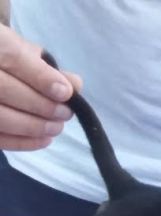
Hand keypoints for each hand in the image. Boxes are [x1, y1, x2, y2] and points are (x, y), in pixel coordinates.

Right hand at [0, 24, 81, 150]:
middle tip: (65, 114)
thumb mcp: (23, 51)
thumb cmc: (3, 55)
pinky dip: (21, 142)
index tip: (66, 93)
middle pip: (4, 89)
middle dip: (41, 105)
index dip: (41, 77)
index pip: (13, 57)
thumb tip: (75, 85)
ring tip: (56, 127)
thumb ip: (47, 67)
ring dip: (33, 126)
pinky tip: (44, 140)